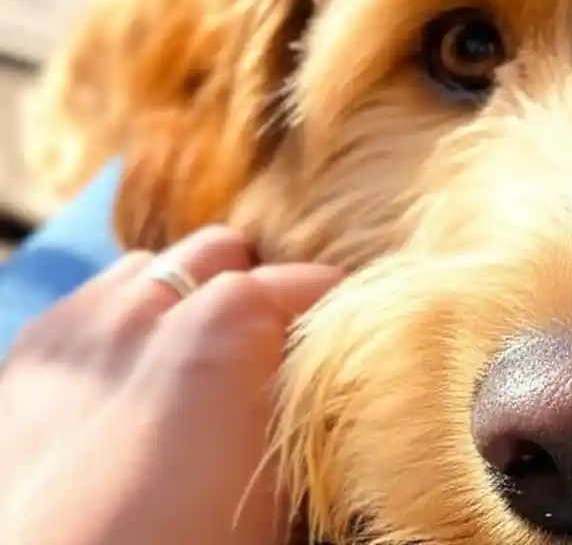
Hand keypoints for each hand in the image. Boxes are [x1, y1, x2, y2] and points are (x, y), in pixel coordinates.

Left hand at [0, 226, 343, 544]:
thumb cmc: (191, 540)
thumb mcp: (279, 466)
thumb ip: (300, 393)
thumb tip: (316, 367)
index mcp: (232, 321)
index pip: (313, 285)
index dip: (335, 318)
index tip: (341, 348)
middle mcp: (153, 301)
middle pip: (227, 253)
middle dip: (251, 289)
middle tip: (266, 354)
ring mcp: (82, 319)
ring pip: (150, 267)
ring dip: (180, 299)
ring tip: (193, 361)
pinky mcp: (31, 351)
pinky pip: (89, 301)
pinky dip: (118, 323)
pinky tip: (129, 379)